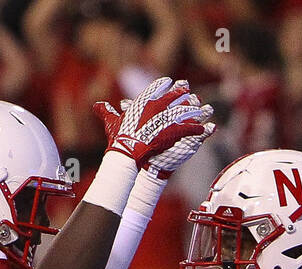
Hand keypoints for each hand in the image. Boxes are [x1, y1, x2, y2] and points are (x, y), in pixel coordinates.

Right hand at [95, 77, 213, 171]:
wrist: (127, 153)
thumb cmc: (119, 138)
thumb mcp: (112, 123)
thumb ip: (106, 112)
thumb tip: (96, 105)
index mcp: (143, 102)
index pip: (155, 89)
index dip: (164, 85)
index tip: (170, 82)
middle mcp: (157, 106)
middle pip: (173, 97)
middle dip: (181, 93)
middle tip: (188, 90)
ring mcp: (167, 118)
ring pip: (184, 111)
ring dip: (194, 110)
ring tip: (203, 109)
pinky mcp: (174, 131)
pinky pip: (189, 128)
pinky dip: (197, 128)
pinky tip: (204, 129)